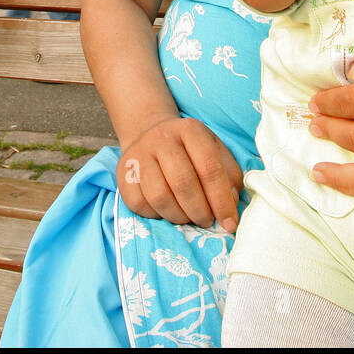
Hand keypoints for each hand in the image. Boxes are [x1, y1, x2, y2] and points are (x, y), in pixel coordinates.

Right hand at [117, 116, 242, 231]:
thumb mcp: (216, 152)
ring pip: (159, 197)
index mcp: (190, 130)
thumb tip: (230, 206)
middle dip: (200, 211)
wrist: (150, 133)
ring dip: (179, 216)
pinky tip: (167, 210)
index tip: (229, 223)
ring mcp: (138, 154)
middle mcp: (162, 138)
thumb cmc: (190, 150)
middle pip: (183, 183)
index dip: (222, 200)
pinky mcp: (122, 172)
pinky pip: (139, 204)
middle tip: (207, 221)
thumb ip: (230, 177)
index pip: (210, 168)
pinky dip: (157, 215)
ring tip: (189, 217)